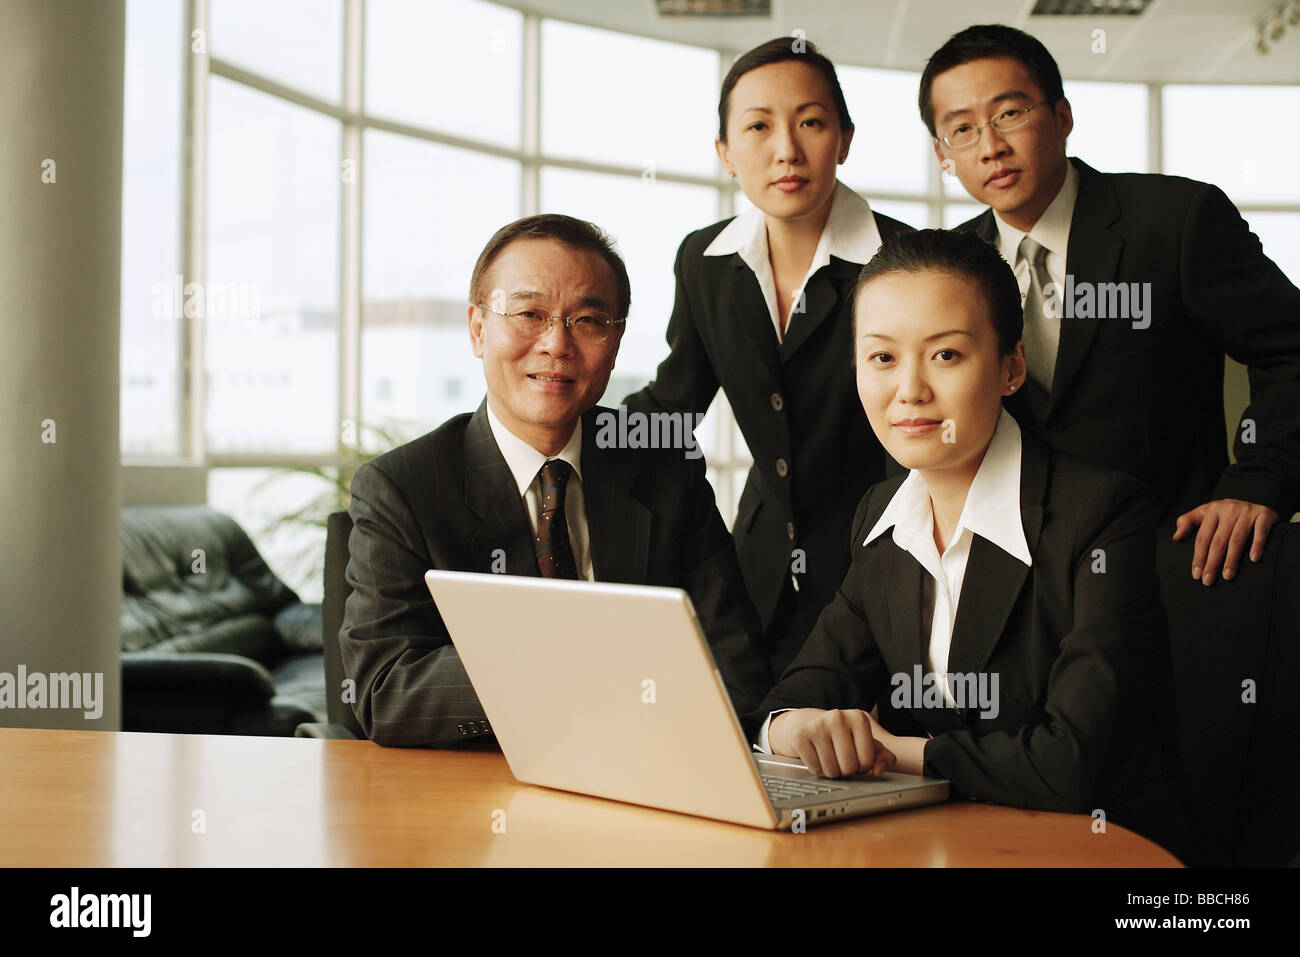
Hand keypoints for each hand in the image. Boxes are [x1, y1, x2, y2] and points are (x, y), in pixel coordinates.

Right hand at [768, 708, 895, 777]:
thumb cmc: (841, 735)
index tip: (856, 757)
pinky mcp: (800, 736)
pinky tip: (817, 757)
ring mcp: (817, 725)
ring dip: (832, 771)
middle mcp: (838, 717)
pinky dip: (817, 769)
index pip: (867, 760)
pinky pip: (815, 769)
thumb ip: (881, 756)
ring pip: (831, 771)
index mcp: (858, 718)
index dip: (862, 766)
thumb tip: (879, 770)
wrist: (808, 722)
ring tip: (830, 758)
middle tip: (841, 760)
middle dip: (846, 770)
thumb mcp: (864, 742)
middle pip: (849, 767)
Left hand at [1172, 499, 1279, 584]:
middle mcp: (1229, 509)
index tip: (1196, 574)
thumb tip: (1176, 537)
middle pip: (1218, 541)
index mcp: (1212, 510)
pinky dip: (1257, 545)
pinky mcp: (1264, 514)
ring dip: (1232, 559)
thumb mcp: (1205, 512)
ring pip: (1237, 539)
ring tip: (1227, 576)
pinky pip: (1260, 531)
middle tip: (1208, 580)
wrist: (1256, 503)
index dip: (1198, 557)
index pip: (1202, 538)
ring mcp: (1247, 511)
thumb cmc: (1226, 513)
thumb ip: (1188, 522)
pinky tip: (1254, 559)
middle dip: (1212, 563)